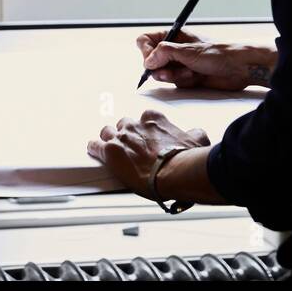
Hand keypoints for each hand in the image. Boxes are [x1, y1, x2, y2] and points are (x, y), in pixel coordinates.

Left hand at [87, 110, 210, 198]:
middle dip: (126, 134)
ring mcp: (122, 137)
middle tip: (130, 145)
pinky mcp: (110, 152)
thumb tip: (196, 133)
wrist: (175, 172)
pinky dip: (94, 148)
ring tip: (111, 147)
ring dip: (109, 140)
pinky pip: (95, 146)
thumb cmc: (185, 158)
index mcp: (154, 120)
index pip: (144, 118)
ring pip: (107, 132)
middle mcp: (136, 125)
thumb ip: (194, 133)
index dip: (144, 129)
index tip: (147, 136)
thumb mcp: (197, 140)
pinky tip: (94, 150)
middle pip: (124, 125)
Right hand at [136, 30, 276, 90]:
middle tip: (169, 72)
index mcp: (174, 36)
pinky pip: (175, 83)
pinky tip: (196, 77)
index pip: (146, 40)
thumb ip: (164, 53)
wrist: (238, 68)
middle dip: (161, 68)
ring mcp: (180, 63)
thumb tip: (148, 60)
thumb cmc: (218, 53)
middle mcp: (175, 49)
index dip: (145, 51)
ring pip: (163, 74)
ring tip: (189, 73)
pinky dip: (183, 82)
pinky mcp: (186, 76)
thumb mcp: (188, 51)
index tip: (150, 61)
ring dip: (174, 76)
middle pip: (152, 60)